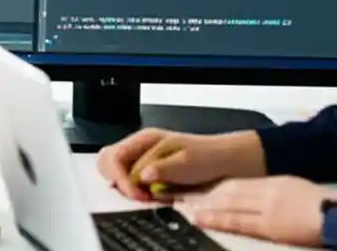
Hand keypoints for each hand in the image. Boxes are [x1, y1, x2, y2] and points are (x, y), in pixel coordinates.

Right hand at [97, 128, 265, 201]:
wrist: (228, 163)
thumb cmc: (209, 156)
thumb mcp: (186, 161)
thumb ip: (161, 168)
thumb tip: (141, 175)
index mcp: (145, 139)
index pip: (114, 156)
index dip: (121, 178)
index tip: (136, 194)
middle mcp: (141, 149)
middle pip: (108, 163)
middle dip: (117, 181)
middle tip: (138, 195)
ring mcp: (144, 162)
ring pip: (117, 174)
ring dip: (126, 188)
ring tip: (146, 196)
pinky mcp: (150, 176)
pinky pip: (132, 185)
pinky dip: (136, 194)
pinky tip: (152, 197)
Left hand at [175, 176, 336, 247]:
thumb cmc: (327, 208)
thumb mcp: (300, 192)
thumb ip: (280, 195)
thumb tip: (263, 199)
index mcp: (276, 182)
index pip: (240, 184)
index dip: (218, 187)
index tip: (203, 190)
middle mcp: (268, 191)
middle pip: (230, 191)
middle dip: (207, 194)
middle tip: (185, 196)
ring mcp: (267, 207)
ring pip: (229, 203)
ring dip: (206, 205)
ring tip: (187, 208)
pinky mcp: (270, 224)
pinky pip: (239, 221)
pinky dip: (218, 219)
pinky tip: (204, 219)